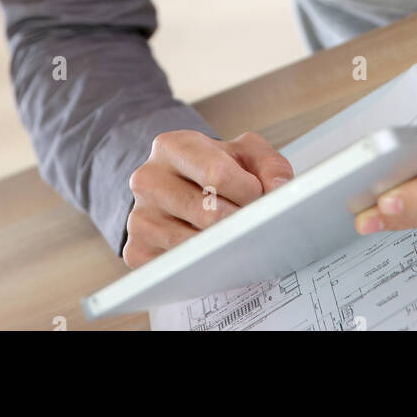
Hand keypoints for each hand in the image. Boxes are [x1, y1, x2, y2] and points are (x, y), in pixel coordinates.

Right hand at [123, 129, 293, 267]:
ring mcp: (138, 217)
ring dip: (224, 247)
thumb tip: (279, 188)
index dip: (249, 192)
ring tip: (235, 237)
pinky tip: (211, 256)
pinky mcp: (136, 251)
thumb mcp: (244, 153)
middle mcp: (147, 179)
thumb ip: (269, 163)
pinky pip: (176, 270)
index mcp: (171, 146)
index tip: (259, 199)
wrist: (177, 188)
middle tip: (253, 224)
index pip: (216, 175)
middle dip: (240, 223)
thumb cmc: (214, 169)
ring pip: (193, 245)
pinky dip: (202, 267)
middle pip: (207, 213)